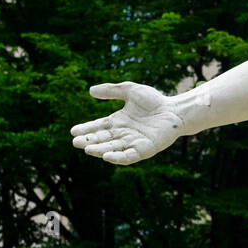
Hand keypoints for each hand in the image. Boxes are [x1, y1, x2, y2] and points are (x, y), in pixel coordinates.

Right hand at [70, 82, 184, 165]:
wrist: (175, 110)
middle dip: (89, 141)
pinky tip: (107, 157)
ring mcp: (134, 142)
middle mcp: (124, 134)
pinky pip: (129, 156)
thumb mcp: (130, 91)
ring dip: (100, 150)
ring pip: (113, 149)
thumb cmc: (154, 100)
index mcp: (118, 122)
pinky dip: (118, 157)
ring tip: (88, 149)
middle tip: (75, 142)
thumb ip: (111, 91)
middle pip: (103, 140)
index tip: (73, 131)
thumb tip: (90, 90)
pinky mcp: (145, 149)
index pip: (98, 127)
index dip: (86, 129)